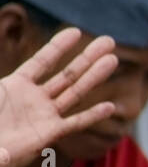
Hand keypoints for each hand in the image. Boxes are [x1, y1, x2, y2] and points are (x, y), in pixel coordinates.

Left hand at [0, 29, 117, 166]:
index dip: (58, 47)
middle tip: (108, 42)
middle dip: (87, 57)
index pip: (41, 62)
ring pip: (75, 93)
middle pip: (67, 74)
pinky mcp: (50, 134)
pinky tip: (109, 107)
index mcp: (15, 85)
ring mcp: (45, 115)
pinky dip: (92, 116)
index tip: (77, 32)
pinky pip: (75, 123)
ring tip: (112, 60)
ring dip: (94, 77)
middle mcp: (35, 98)